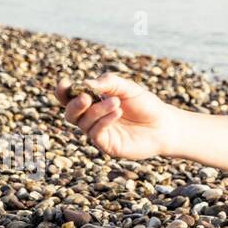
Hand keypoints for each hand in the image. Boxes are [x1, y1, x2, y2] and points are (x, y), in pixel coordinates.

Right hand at [54, 73, 173, 159]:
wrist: (164, 125)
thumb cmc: (145, 105)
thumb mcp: (128, 88)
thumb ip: (108, 83)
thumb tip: (85, 83)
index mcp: (93, 102)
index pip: (70, 98)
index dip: (63, 92)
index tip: (64, 84)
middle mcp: (92, 118)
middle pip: (70, 113)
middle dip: (74, 105)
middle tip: (86, 97)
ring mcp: (98, 132)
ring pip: (84, 122)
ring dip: (97, 110)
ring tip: (116, 102)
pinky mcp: (106, 144)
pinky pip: (96, 133)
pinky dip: (104, 121)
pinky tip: (118, 112)